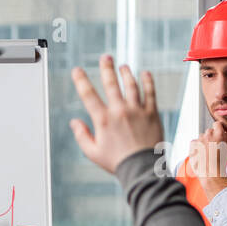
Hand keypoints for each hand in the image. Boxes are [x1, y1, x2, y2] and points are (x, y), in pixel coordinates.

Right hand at [69, 55, 164, 173]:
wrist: (142, 168)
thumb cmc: (117, 162)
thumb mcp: (92, 152)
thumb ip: (82, 135)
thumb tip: (74, 122)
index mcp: (103, 120)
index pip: (88, 95)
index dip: (81, 80)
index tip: (77, 71)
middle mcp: (119, 111)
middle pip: (111, 83)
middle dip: (107, 68)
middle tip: (105, 57)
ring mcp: (137, 110)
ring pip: (131, 85)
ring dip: (126, 73)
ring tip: (123, 66)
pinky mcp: (152, 113)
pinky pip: (150, 92)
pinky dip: (147, 81)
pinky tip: (145, 74)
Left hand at [189, 122, 226, 197]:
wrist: (210, 172)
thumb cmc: (220, 163)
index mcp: (220, 135)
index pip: (218, 124)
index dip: (218, 129)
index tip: (219, 133)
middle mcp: (209, 135)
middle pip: (209, 130)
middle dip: (211, 136)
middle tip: (213, 145)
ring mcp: (200, 139)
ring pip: (201, 136)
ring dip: (203, 141)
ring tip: (206, 151)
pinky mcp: (193, 144)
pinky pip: (194, 142)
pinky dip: (196, 146)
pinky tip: (199, 153)